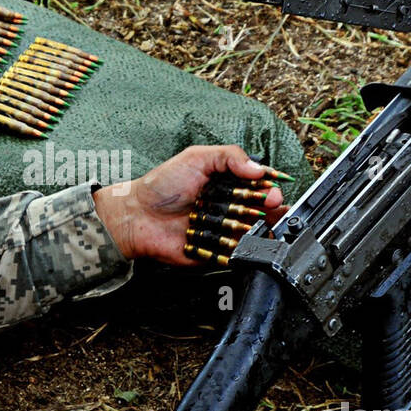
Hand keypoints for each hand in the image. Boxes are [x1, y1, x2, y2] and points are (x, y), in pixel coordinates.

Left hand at [92, 145, 285, 263]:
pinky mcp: (217, 252)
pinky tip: (251, 240)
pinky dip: (247, 248)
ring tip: (265, 222)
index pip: (257, 185)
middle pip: (261, 209)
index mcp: (225, 183)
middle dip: (271, 207)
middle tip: (271, 204)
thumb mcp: (197, 157)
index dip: (269, 187)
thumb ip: (230, 157)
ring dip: (264, 228)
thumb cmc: (162, 185)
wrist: (137, 216)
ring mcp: (223, 229)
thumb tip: (258, 169)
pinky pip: (238, 253)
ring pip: (254, 231)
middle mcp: (227, 206)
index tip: (273, 188)